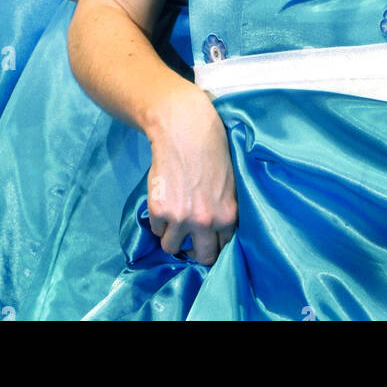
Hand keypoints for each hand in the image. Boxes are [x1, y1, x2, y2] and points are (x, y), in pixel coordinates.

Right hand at [146, 89, 237, 265]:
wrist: (184, 129)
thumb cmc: (211, 149)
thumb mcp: (229, 184)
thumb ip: (224, 210)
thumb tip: (217, 231)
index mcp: (228, 216)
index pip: (223, 248)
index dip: (214, 243)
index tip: (207, 238)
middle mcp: (206, 222)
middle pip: (202, 256)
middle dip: (195, 248)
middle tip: (189, 236)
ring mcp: (181, 218)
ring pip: (172, 247)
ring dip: (172, 236)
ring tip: (173, 216)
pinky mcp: (159, 210)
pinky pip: (156, 229)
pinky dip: (158, 220)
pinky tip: (164, 199)